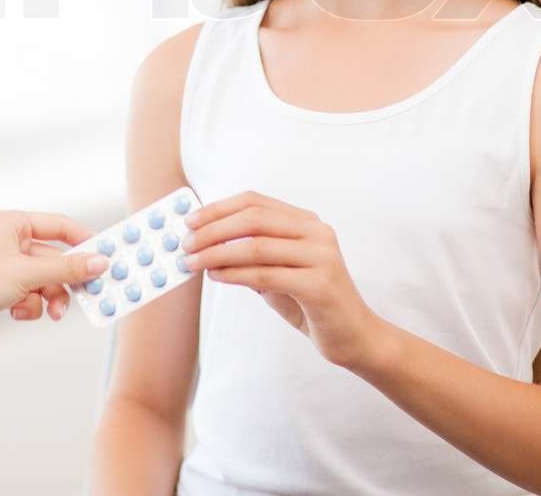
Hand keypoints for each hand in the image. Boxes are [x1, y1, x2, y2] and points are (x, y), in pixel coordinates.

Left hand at [0, 209, 109, 342]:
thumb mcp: (27, 274)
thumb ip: (66, 268)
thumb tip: (99, 262)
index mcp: (10, 222)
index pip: (59, 225)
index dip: (85, 241)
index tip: (106, 258)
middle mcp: (6, 238)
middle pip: (54, 257)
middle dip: (66, 280)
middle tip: (87, 295)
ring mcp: (2, 264)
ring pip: (44, 279)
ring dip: (50, 297)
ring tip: (51, 313)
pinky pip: (29, 293)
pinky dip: (30, 305)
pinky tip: (18, 313)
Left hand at [182, 190, 388, 370]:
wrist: (355, 338)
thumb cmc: (311, 304)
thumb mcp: (277, 272)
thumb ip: (250, 255)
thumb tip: (204, 243)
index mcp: (307, 223)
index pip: (255, 202)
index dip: (219, 208)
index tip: (190, 221)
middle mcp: (317, 233)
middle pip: (254, 219)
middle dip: (213, 229)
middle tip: (186, 243)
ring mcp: (322, 257)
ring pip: (257, 246)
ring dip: (218, 253)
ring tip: (194, 262)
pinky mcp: (320, 285)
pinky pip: (266, 274)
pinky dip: (235, 274)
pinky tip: (216, 276)